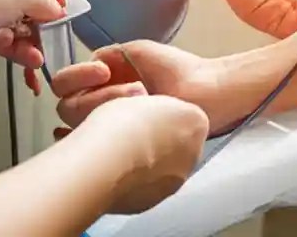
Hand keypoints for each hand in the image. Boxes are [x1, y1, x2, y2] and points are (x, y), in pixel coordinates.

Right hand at [52, 41, 230, 134]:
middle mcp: (101, 108)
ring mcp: (113, 131)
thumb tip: (88, 68)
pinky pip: (101, 150)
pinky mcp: (128, 152)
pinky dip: (98, 144)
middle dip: (98, 98)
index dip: (76, 78)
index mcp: (101, 84)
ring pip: (85, 128)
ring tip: (145, 105)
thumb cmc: (179, 71)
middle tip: (137, 92)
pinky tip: (108, 141)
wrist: (212, 94)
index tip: (103, 73)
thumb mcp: (139, 52)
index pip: (65, 85)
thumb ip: (109, 56)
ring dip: (110, 112)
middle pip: (70, 108)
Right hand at [68, 95, 208, 213]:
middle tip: (130, 134)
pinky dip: (136, 181)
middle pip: (179, 143)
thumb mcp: (136, 96)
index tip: (142, 113)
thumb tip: (144, 109)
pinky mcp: (156, 201)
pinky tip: (116, 172)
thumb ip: (152, 105)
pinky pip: (148, 187)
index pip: (185, 114)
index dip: (161, 112)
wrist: (102, 164)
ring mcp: (176, 181)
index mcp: (195, 121)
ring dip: (148, 162)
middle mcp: (194, 153)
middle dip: (159, 139)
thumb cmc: (118, 125)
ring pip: (164, 168)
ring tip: (119, 154)